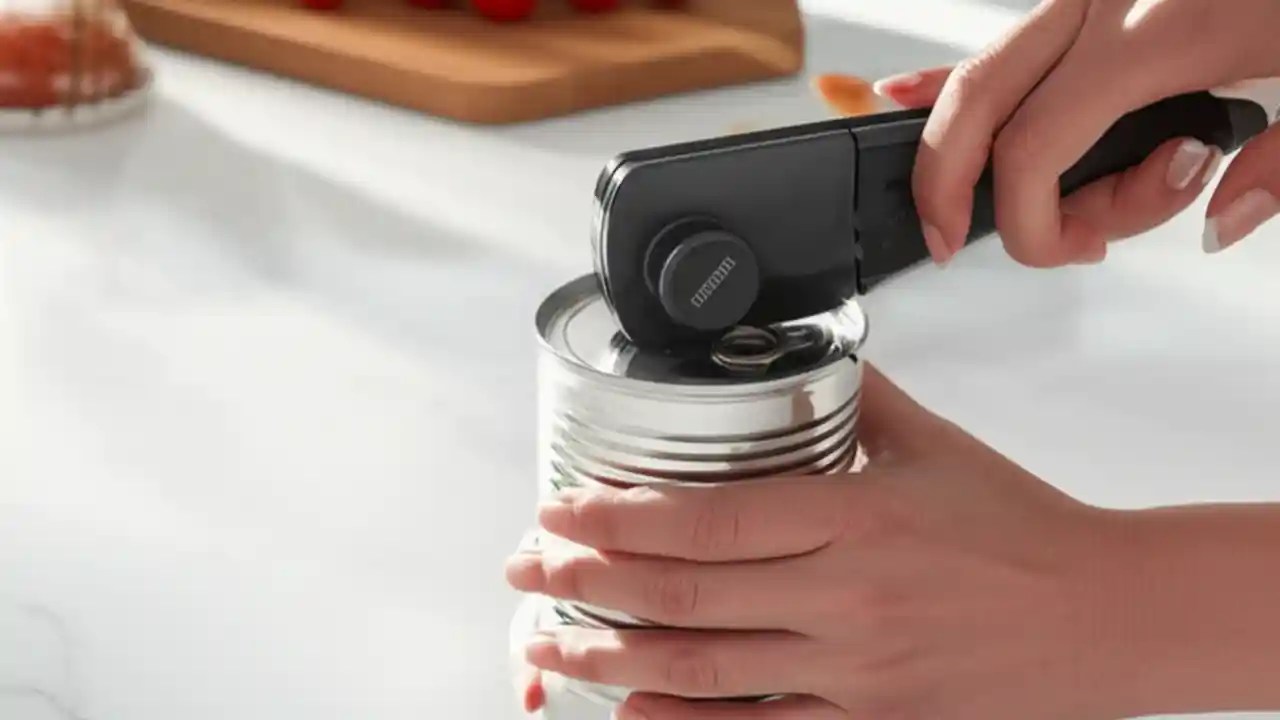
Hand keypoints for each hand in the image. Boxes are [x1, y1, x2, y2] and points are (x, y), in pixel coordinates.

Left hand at [506, 366, 1139, 718]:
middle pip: (683, 593)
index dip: (617, 515)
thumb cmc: (1017, 526)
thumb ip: (855, 398)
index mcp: (856, 516)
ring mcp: (854, 670)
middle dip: (585, 579)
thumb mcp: (932, 442)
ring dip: (609, 655)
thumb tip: (798, 357)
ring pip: (702, 669)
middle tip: (526, 564)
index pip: (706, 518)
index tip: (562, 506)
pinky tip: (627, 712)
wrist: (1099, 616)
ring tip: (546, 639)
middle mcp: (846, 597)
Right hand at [875, 0, 1279, 266]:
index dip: (1030, 222)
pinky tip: (909, 90)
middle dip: (945, 183)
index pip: (1034, 149)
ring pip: (986, 74)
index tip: (1068, 250)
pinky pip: (1008, 38)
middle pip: (976, 103)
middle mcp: (1101, 5)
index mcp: (1153, 34)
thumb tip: (1222, 219)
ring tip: (1080, 184)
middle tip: (946, 238)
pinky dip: (951, 72)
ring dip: (983, 146)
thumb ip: (1279, 166)